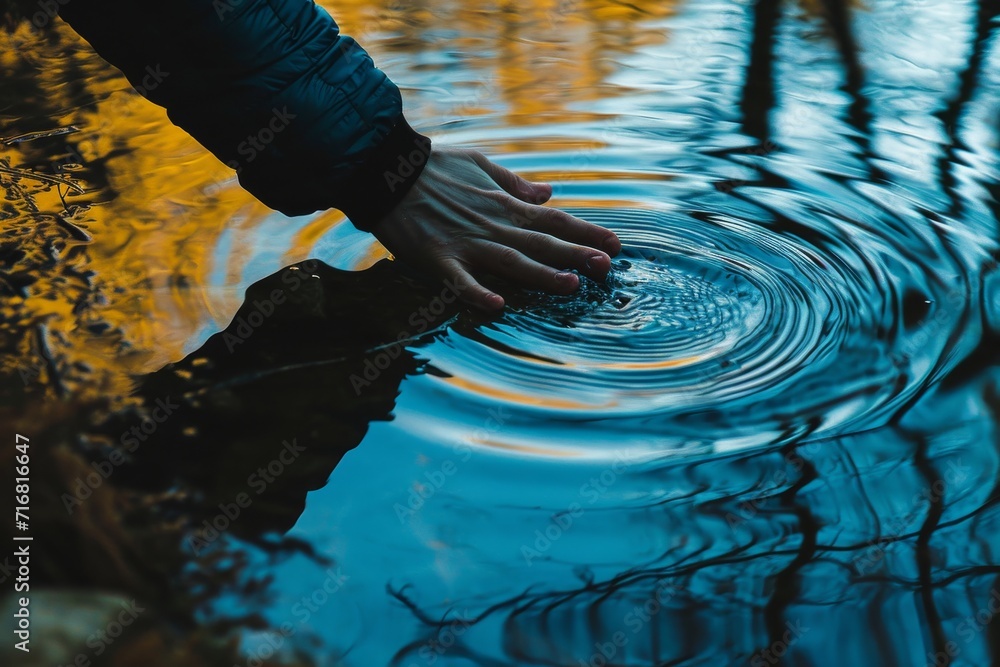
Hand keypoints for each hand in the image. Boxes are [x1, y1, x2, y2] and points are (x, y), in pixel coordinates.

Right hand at [368, 147, 621, 310]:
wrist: (387, 170)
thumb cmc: (434, 167)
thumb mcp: (481, 165)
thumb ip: (516, 184)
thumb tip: (548, 194)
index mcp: (504, 205)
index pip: (554, 220)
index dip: (586, 232)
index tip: (615, 244)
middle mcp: (492, 225)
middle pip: (541, 243)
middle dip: (576, 255)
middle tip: (606, 268)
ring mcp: (466, 243)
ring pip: (510, 261)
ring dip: (540, 274)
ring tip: (570, 285)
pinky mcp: (437, 258)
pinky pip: (460, 279)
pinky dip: (477, 292)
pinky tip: (496, 305)